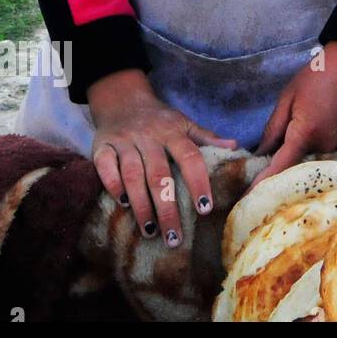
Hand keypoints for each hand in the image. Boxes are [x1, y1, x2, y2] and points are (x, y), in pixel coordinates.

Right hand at [88, 69, 238, 245]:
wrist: (122, 100)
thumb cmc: (160, 119)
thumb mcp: (184, 123)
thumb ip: (206, 137)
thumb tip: (236, 146)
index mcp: (173, 132)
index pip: (190, 158)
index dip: (198, 184)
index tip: (205, 209)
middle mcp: (148, 137)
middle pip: (159, 176)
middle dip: (167, 209)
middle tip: (175, 237)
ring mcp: (124, 142)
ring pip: (132, 176)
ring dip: (141, 206)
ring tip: (150, 231)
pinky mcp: (101, 146)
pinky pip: (105, 167)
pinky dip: (113, 186)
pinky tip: (123, 205)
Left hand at [252, 42, 336, 184]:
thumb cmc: (316, 75)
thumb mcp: (287, 98)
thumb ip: (273, 129)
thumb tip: (260, 155)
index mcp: (305, 133)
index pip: (279, 168)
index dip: (261, 186)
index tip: (247, 203)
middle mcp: (326, 145)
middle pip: (299, 169)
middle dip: (284, 174)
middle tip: (269, 177)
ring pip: (317, 164)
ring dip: (305, 162)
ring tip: (298, 155)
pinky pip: (333, 156)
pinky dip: (322, 153)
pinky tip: (319, 141)